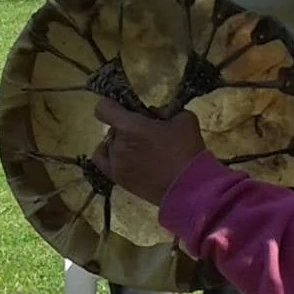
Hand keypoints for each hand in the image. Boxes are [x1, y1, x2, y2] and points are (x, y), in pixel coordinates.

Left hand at [90, 98, 206, 204]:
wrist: (189, 187)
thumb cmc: (186, 151)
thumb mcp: (184, 118)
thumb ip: (165, 110)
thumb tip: (154, 114)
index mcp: (130, 127)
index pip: (104, 108)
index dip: (112, 105)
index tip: (126, 108)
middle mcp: (117, 145)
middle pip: (112, 128)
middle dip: (127, 126)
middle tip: (147, 132)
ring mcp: (116, 165)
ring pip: (109, 145)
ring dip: (121, 143)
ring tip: (140, 148)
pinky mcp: (119, 180)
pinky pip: (105, 163)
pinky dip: (111, 157)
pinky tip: (124, 157)